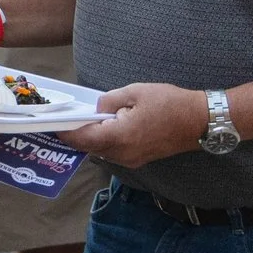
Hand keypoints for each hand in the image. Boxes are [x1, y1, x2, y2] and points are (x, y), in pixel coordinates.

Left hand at [58, 82, 207, 169]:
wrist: (200, 121)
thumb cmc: (169, 104)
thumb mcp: (134, 92)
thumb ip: (109, 101)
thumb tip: (97, 110)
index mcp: (119, 137)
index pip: (82, 138)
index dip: (65, 132)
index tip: (52, 124)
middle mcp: (123, 154)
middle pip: (90, 147)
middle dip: (75, 135)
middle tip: (64, 120)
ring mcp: (132, 160)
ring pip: (102, 151)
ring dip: (91, 138)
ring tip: (83, 121)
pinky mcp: (140, 159)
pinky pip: (115, 151)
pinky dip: (105, 141)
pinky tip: (104, 127)